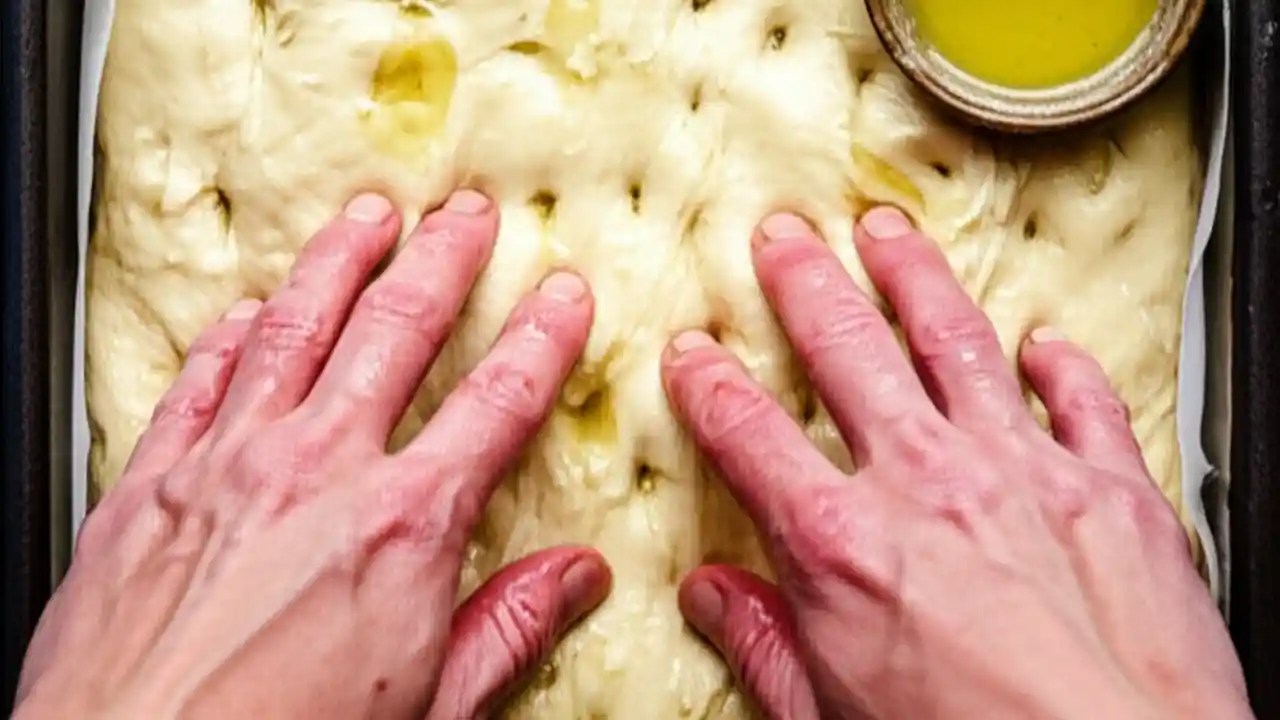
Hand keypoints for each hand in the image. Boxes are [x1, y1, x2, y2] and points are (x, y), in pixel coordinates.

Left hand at [16, 191, 610, 719]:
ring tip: (366, 216)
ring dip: (338, 260)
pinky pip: (197, 379)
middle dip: (442, 258)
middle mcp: (318, 469)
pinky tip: (246, 312)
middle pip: (397, 328)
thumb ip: (505, 629)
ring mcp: (227, 464)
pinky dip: (229, 335)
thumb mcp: (428, 711)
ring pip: (295, 325)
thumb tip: (573, 579)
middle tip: (467, 215)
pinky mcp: (148, 485)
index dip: (540, 339)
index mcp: (403, 526)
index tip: (560, 296)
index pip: (497, 403)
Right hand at [662, 208, 1252, 718]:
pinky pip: (1082, 398)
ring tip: (888, 234)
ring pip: (954, 339)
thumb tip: (715, 598)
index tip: (693, 352)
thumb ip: (767, 645)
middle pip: (847, 349)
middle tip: (784, 236)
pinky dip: (1060, 363)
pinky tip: (1044, 342)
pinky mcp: (1111, 488)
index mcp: (842, 544)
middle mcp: (927, 483)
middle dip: (804, 282)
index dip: (708, 383)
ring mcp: (1022, 471)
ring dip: (913, 277)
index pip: (748, 434)